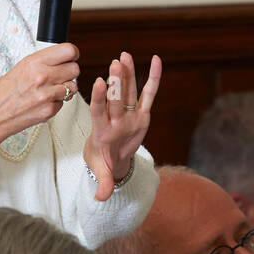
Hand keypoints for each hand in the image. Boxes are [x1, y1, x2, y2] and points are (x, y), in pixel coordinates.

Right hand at [0, 43, 80, 169]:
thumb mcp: (18, 69)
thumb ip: (40, 64)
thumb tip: (57, 60)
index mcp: (34, 62)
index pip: (69, 50)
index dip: (72, 54)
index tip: (70, 57)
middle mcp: (42, 76)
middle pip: (75, 68)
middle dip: (69, 72)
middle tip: (60, 76)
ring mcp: (48, 94)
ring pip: (73, 86)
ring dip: (65, 88)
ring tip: (50, 90)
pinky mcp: (50, 110)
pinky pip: (64, 102)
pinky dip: (57, 102)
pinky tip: (43, 102)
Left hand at [83, 52, 161, 200]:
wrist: (110, 157)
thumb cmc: (102, 161)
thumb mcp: (102, 172)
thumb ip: (103, 183)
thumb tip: (101, 198)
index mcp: (104, 131)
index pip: (99, 112)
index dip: (98, 98)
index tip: (96, 82)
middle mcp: (116, 119)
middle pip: (115, 99)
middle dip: (115, 81)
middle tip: (114, 62)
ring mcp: (129, 114)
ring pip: (129, 92)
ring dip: (127, 74)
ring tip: (125, 54)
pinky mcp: (142, 114)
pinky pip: (148, 94)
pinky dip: (153, 78)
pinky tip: (156, 60)